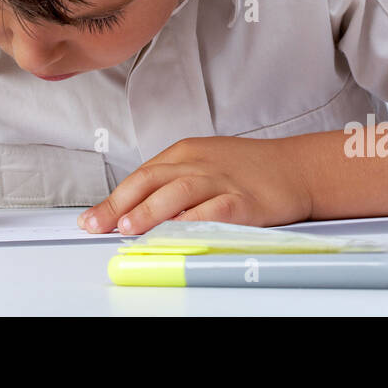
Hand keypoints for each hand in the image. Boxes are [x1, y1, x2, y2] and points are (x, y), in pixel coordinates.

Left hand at [77, 135, 314, 235]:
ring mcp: (221, 180)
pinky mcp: (242, 201)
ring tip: (127, 228)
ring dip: (148, 211)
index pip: (141, 175)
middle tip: (97, 224)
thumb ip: (173, 182)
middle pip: (151, 180)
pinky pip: (211, 211)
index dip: (113, 199)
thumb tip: (134, 209)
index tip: (91, 218)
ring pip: (176, 192)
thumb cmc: (249, 169)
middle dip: (119, 205)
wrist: (297, 168)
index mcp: (185, 153)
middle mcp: (199, 163)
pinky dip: (190, 222)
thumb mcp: (205, 163)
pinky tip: (172, 234)